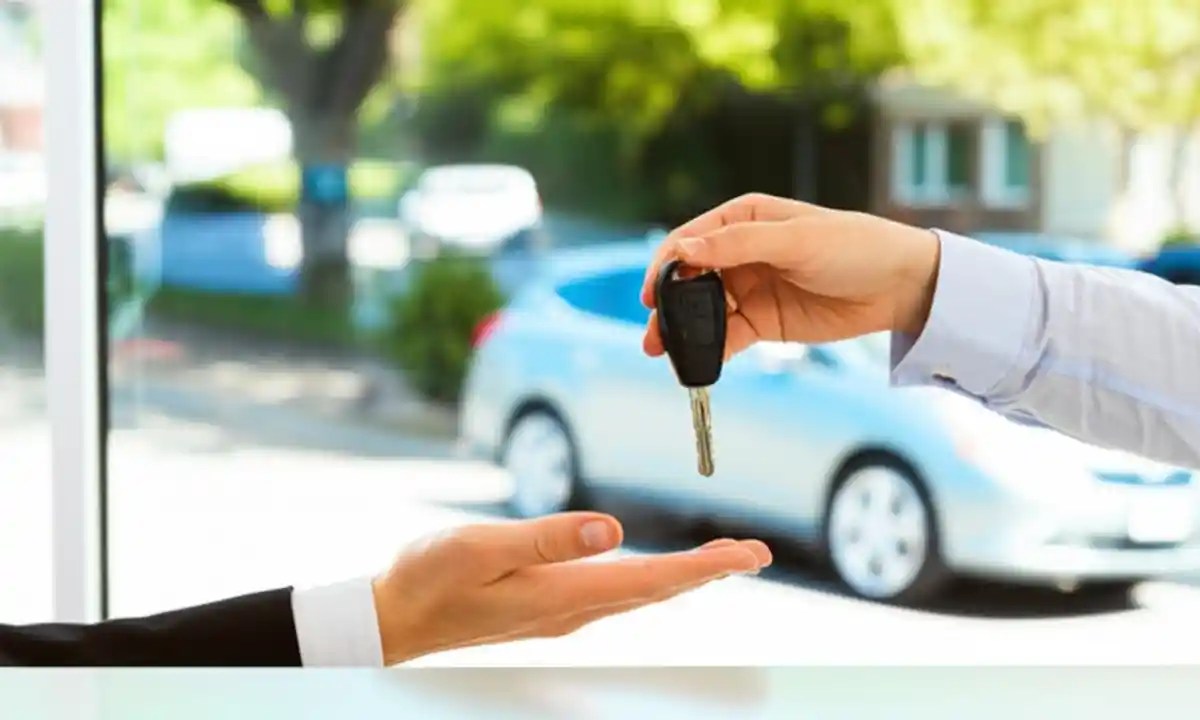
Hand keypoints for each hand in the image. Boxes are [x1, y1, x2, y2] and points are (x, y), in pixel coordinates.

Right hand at [371, 512, 770, 664]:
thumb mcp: (483, 547)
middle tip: (754, 555)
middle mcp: (572, 610)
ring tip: (721, 561)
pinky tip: (655, 573)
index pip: (652, 579)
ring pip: (639, 593)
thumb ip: (548, 538)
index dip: (705, 567)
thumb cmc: (431, 579)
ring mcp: (560, 612)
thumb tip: (613, 531)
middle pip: (656, 589)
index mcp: (564, 594)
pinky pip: (615, 593)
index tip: (749, 556)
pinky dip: (649, 579)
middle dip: (709, 571)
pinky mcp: (546, 606)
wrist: (396, 617)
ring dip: (684, 575)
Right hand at [640, 193, 940, 359]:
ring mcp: (750, 288)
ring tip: (665, 351)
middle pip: (689, 278)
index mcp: (744, 218)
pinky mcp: (763, 322)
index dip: (667, 264)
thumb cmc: (855, 246)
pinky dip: (710, 350)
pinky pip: (727, 336)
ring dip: (682, 330)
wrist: (900, 286)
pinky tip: (698, 363)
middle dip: (667, 303)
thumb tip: (684, 250)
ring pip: (702, 310)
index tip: (653, 291)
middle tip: (653, 332)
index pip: (691, 240)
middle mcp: (740, 252)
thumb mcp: (796, 240)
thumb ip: (738, 245)